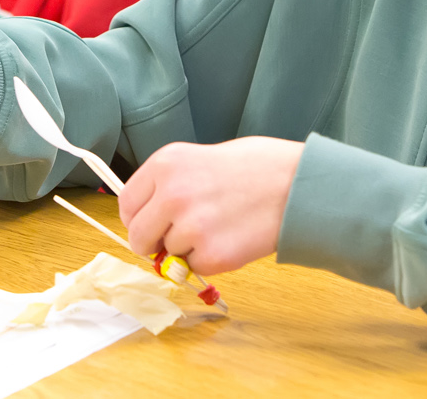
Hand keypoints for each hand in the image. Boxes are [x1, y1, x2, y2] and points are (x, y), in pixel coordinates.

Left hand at [118, 136, 303, 275]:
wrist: (299, 184)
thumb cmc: (259, 167)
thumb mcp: (202, 158)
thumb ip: (172, 184)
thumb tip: (152, 216)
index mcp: (166, 164)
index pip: (127, 204)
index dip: (138, 218)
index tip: (151, 223)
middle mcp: (171, 194)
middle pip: (138, 237)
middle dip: (154, 243)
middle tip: (179, 238)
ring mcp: (190, 227)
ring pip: (168, 255)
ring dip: (188, 250)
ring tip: (220, 226)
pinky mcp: (212, 255)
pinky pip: (195, 268)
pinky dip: (210, 261)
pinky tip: (232, 238)